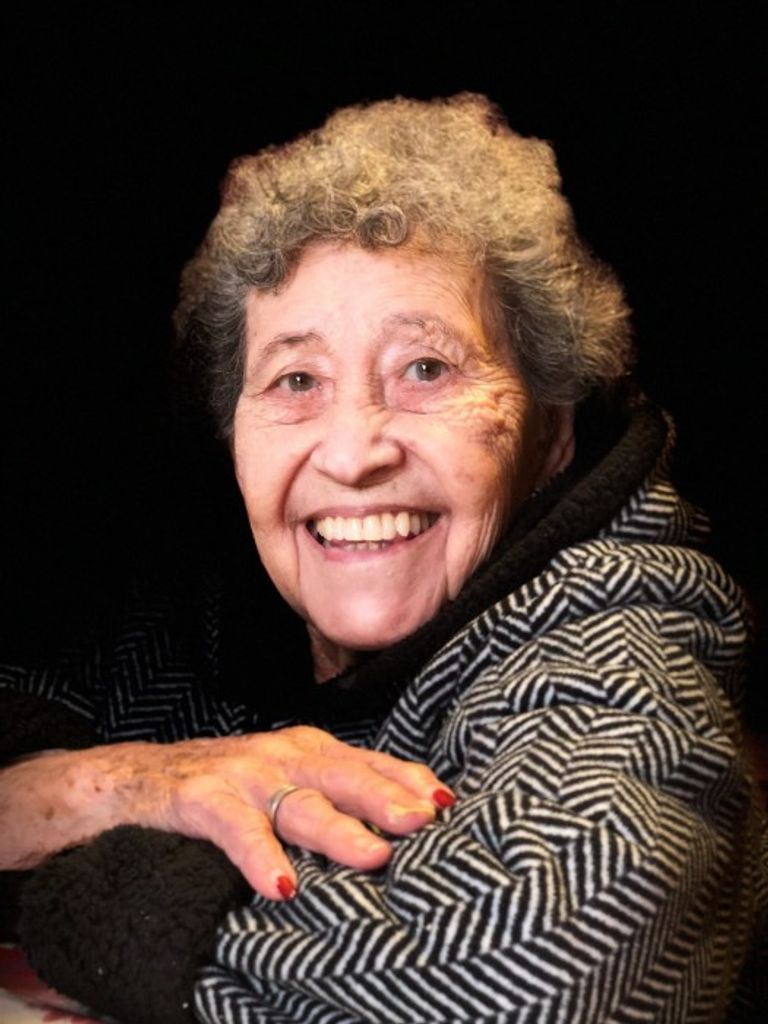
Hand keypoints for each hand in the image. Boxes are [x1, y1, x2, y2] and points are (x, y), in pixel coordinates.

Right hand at [0, 728, 453, 900]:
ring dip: (336, 829)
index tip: (448, 802)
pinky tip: (281, 886)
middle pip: (342, 776)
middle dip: (385, 797)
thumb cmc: (225, 787)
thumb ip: (332, 797)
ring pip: (297, 802)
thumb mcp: (283, 784)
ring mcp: (241, 774)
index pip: (368, 762)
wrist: (132, 779)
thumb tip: (401, 828)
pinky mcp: (200, 797)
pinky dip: (259, 855)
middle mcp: (281, 755)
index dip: (407, 779)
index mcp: (308, 751)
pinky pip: (235, 828)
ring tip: (372, 856)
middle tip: (424, 820)